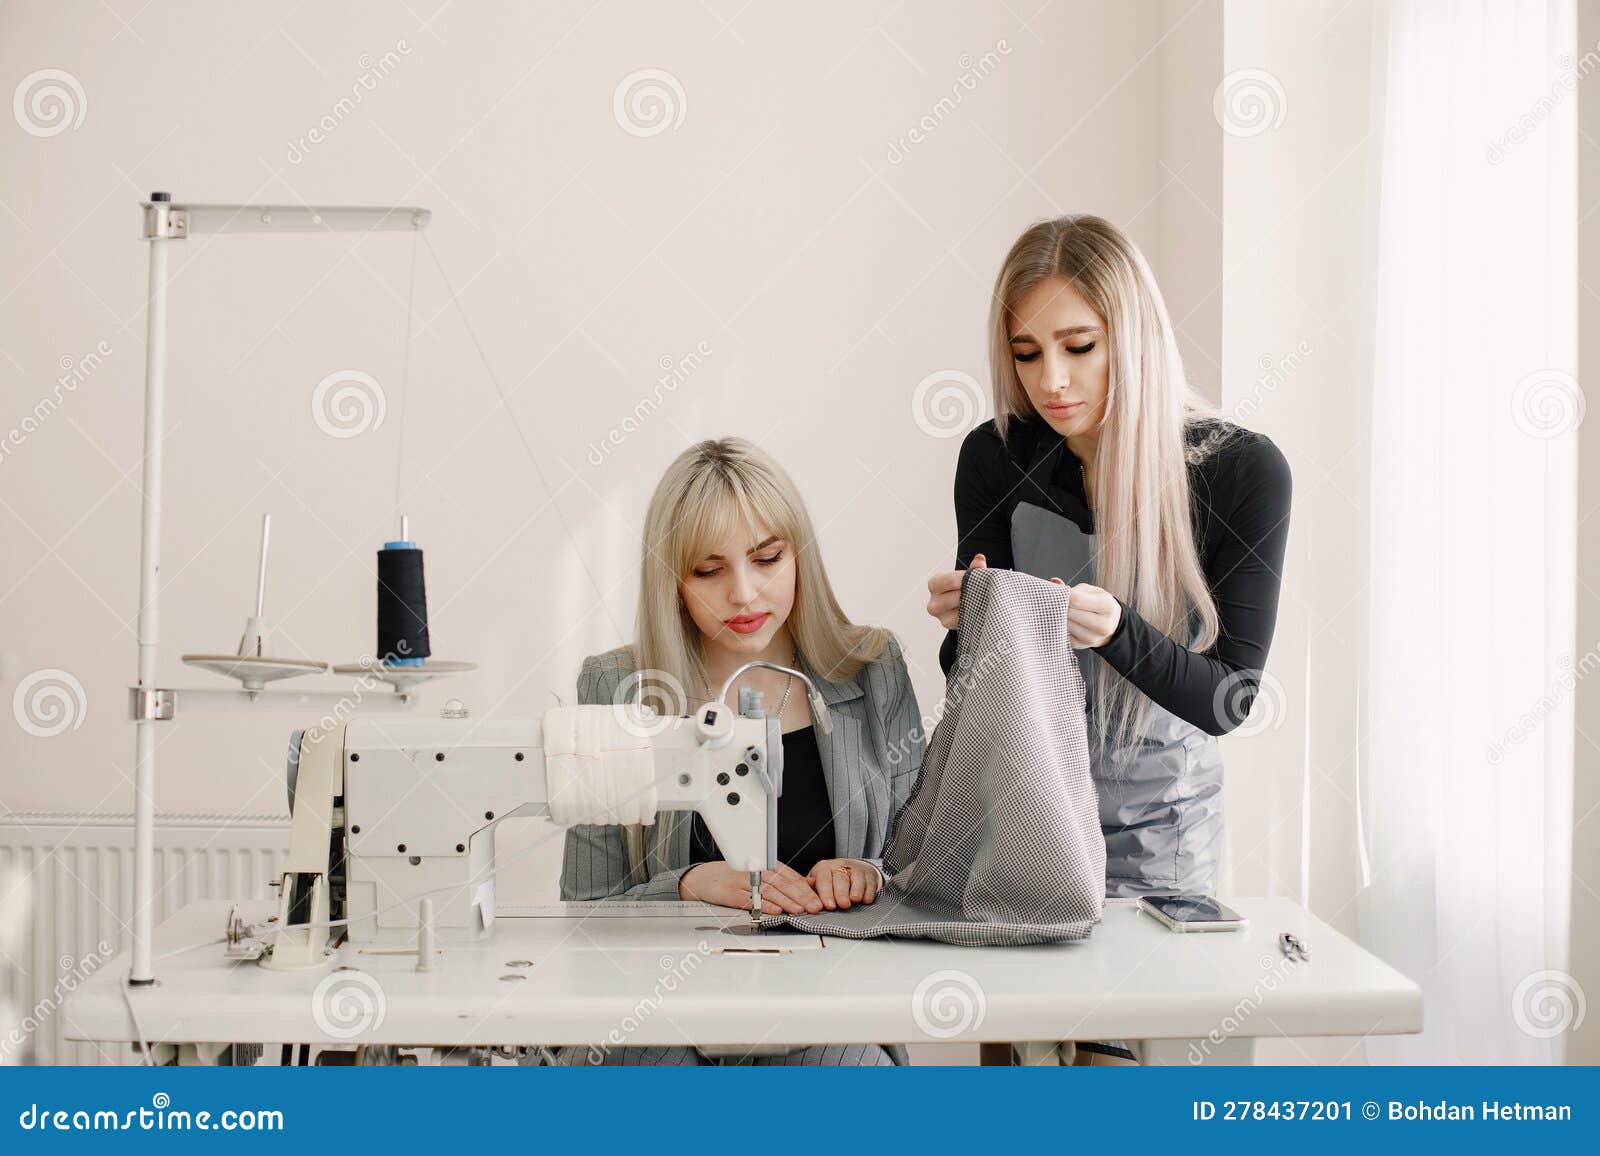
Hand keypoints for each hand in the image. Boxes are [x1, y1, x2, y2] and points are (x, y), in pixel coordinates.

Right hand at [679, 860, 823, 914]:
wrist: (703, 878)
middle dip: (801, 896)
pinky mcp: (732, 892)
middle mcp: (755, 870)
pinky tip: (776, 910)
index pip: (789, 875)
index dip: (805, 887)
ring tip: (800, 909)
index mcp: (764, 864)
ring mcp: (743, 880)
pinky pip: (751, 899)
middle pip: (782, 883)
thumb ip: (778, 880)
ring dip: (787, 901)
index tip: (818, 898)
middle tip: (814, 906)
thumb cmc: (733, 876)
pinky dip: (764, 904)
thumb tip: (805, 889)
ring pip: (769, 890)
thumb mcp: (756, 874)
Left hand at [806, 859, 879, 909]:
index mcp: (824, 868)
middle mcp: (839, 866)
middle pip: (841, 879)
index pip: (824, 879)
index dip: (826, 893)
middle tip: (842, 905)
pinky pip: (870, 883)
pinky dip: (868, 893)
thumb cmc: (830, 882)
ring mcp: (855, 869)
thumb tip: (804, 901)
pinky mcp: (869, 875)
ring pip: (856, 879)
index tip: (828, 906)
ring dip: (856, 891)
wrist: (851, 871)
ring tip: (854, 900)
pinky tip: (865, 900)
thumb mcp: (817, 884)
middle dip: (841, 893)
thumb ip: (811, 892)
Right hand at [926, 553, 985, 630]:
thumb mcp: (968, 575)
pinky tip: (979, 611)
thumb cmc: (963, 586)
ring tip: (983, 601)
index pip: (949, 581)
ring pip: (956, 612)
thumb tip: (980, 559)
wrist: (964, 601)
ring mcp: (939, 615)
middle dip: (969, 594)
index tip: (979, 579)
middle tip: (984, 591)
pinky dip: (971, 616)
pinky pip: (961, 622)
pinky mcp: (947, 624)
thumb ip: (975, 568)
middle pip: (952, 598)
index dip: (966, 580)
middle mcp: (933, 601)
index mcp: (935, 583)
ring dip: (972, 606)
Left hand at [1047, 579, 1121, 647]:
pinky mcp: (1080, 645)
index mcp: (1107, 607)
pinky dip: (1059, 625)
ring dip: (1059, 616)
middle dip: (1061, 605)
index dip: (1065, 595)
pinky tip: (1064, 620)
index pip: (1076, 600)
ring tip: (1061, 610)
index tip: (1061, 592)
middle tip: (1057, 601)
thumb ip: (1073, 588)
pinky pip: (1062, 633)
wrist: (1109, 624)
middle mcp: (1102, 625)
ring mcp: (1092, 638)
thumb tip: (1053, 582)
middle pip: (1069, 613)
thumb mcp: (1091, 592)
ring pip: (1064, 623)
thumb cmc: (1097, 604)